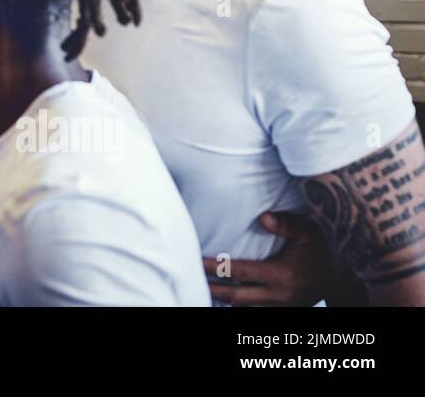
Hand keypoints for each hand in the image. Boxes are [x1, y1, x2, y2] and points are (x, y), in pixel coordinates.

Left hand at [203, 211, 329, 305]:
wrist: (341, 278)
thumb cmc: (322, 250)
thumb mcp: (308, 233)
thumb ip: (286, 225)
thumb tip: (263, 218)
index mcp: (280, 275)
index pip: (238, 272)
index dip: (213, 267)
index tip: (194, 260)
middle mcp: (278, 295)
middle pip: (234, 295)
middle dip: (211, 288)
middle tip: (188, 277)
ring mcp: (280, 307)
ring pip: (243, 306)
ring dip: (222, 299)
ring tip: (202, 286)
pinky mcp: (282, 312)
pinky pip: (254, 310)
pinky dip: (238, 305)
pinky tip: (224, 297)